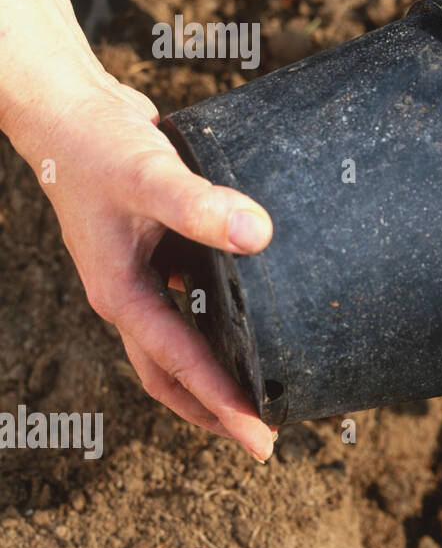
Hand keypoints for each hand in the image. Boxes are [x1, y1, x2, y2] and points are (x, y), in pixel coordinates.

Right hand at [22, 77, 277, 460]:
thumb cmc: (95, 143)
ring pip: (182, 339)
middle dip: (217, 409)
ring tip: (266, 387)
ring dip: (218, 369)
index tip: (263, 440)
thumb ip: (200, 205)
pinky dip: (221, 315)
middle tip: (267, 437)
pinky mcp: (158, 248)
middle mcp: (130, 292)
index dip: (223, 404)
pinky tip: (259, 312)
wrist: (67, 106)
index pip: (180, 366)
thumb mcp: (149, 174)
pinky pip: (191, 298)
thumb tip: (259, 235)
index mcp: (121, 293)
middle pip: (174, 373)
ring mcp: (142, 272)